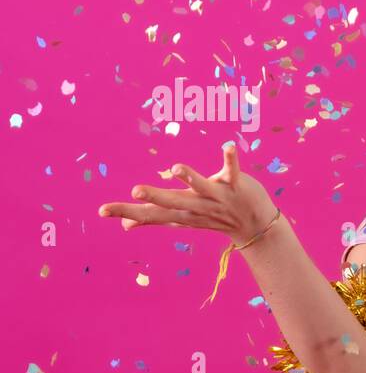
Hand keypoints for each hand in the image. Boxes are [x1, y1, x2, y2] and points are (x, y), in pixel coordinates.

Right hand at [98, 143, 278, 244]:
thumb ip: (153, 219)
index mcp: (181, 214)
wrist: (256, 227)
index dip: (126, 211)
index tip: (102, 211)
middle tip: (135, 191)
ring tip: (176, 167)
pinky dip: (230, 159)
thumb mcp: (182, 221)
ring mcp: (216, 196)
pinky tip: (228, 145)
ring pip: (201, 186)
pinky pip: (232, 170)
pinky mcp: (235, 184)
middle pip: (173, 201)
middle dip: (155, 196)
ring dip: (189, 176)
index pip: (150, 214)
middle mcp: (197, 206)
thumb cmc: (213, 218)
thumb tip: (125, 224)